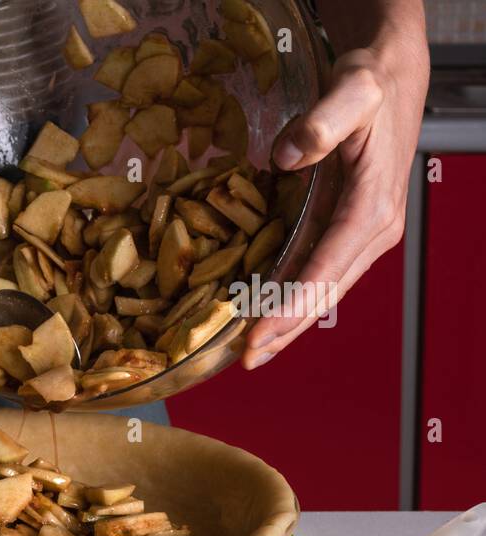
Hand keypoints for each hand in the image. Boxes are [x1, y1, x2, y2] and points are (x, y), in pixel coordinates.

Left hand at [243, 42, 427, 368]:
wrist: (389, 76)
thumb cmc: (370, 84)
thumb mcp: (352, 92)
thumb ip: (322, 123)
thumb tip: (286, 157)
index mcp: (372, 207)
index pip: (327, 268)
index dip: (291, 304)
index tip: (258, 332)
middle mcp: (372, 230)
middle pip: (325, 291)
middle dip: (287, 328)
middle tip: (246, 359)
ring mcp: (361, 234)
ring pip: (321, 289)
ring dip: (288, 322)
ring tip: (252, 353)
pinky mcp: (347, 229)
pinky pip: (316, 272)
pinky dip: (290, 297)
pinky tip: (265, 317)